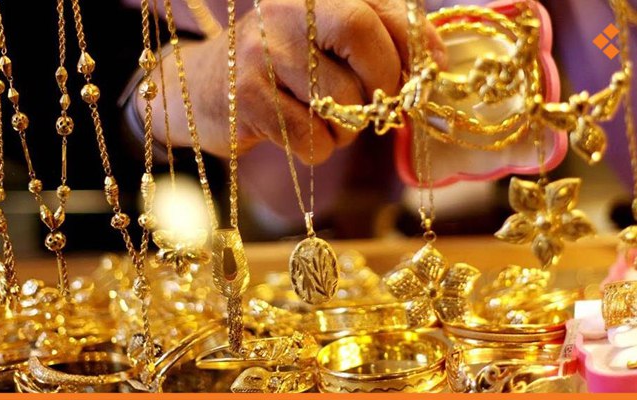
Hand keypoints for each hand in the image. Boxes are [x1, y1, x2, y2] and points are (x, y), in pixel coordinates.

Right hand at [139, 0, 445, 163]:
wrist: (202, 88)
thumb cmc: (280, 68)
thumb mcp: (323, 41)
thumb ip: (378, 39)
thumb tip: (436, 63)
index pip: (380, 14)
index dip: (414, 49)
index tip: (426, 77)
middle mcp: (286, 13)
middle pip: (367, 49)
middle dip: (385, 89)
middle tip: (376, 108)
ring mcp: (262, 54)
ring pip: (343, 103)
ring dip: (348, 128)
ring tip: (324, 120)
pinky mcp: (246, 98)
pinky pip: (311, 138)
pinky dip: (318, 148)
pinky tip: (297, 133)